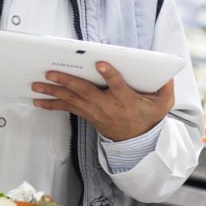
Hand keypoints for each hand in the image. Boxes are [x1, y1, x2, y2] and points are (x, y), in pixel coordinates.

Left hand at [31, 62, 172, 141]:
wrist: (137, 141)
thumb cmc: (148, 116)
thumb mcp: (164, 103)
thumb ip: (166, 87)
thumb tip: (168, 72)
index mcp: (126, 100)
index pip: (118, 86)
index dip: (110, 76)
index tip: (101, 64)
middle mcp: (107, 106)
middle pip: (86, 92)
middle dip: (68, 82)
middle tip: (51, 73)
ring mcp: (94, 111)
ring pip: (72, 99)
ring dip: (53, 92)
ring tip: (37, 84)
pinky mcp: (87, 114)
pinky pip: (67, 108)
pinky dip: (51, 104)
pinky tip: (37, 100)